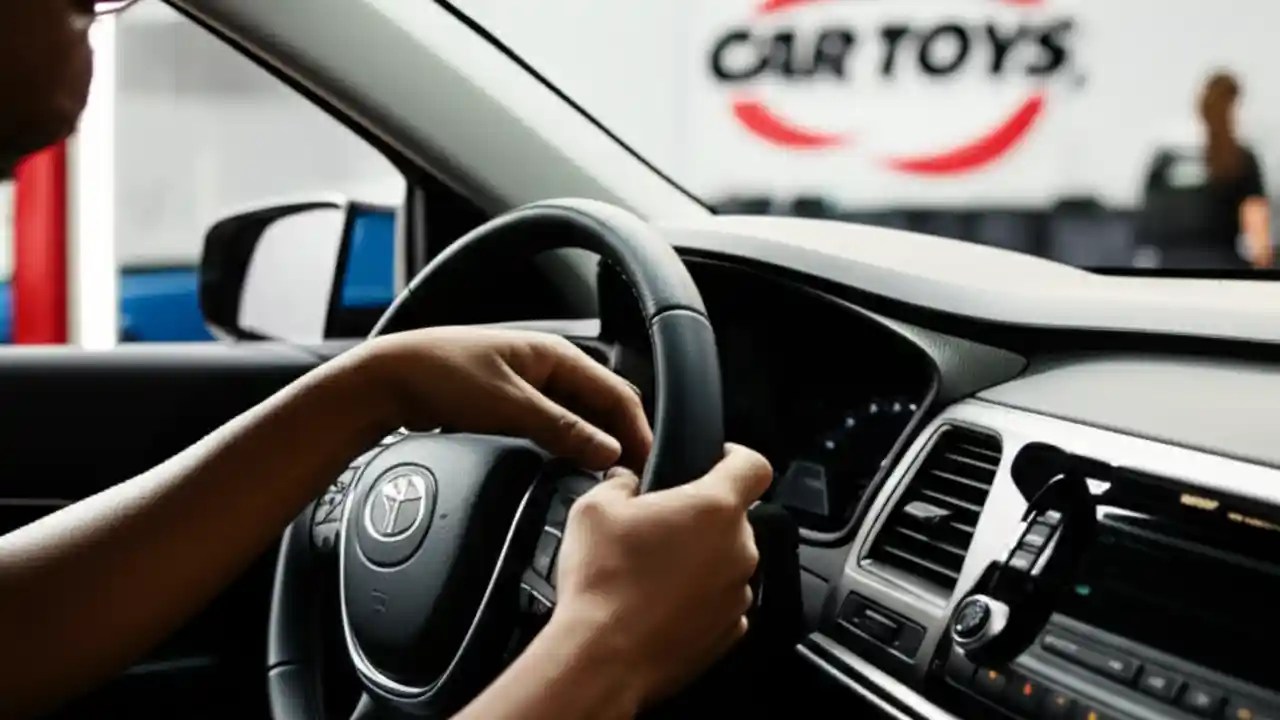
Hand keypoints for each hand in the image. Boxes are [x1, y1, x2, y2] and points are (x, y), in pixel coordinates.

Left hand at [351, 327, 651, 469]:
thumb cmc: (442, 374)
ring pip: (581, 418)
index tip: (646, 466)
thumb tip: (609, 450)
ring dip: (594, 444)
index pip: (618, 393)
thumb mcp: (509, 406)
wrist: (389, 378)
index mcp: (558, 355)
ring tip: (604, 477)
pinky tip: (569, 466)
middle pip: (604, 405)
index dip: (638, 431)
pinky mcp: (515, 405)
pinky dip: (569, 445)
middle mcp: (550, 366)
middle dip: (621, 438)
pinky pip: (556, 426)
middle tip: (630, 478)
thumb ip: (563, 430)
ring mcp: (533, 385)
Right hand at [549, 444, 772, 709]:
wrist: (603, 658)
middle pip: (734, 518)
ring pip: (727, 561)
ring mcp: (738, 593)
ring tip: (653, 572)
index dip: (738, 456)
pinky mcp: (730, 631)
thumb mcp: (594, 509)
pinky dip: (698, 598)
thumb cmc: (602, 581)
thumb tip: (626, 480)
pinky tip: (660, 604)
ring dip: (700, 560)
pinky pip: (720, 601)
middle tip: (658, 527)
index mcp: (714, 507)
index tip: (720, 460)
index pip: (754, 465)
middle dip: (701, 518)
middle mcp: (739, 549)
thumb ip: (619, 482)